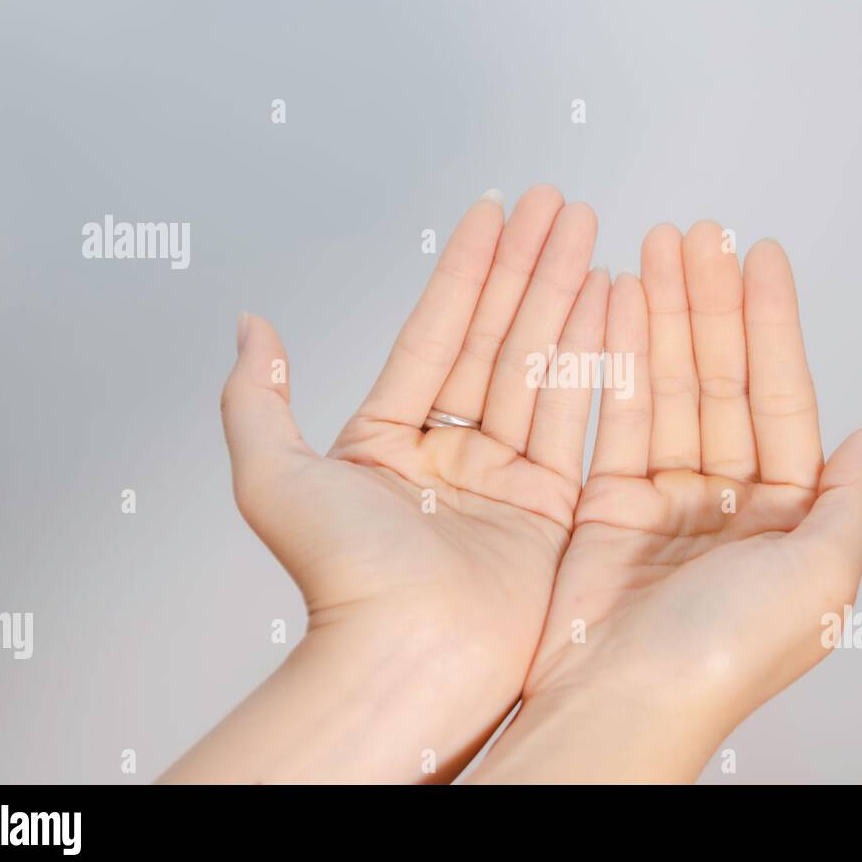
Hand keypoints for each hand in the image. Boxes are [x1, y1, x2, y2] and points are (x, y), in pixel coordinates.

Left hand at [163, 187, 608, 782]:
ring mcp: (506, 482)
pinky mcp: (553, 511)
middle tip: (558, 204)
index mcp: (388, 445)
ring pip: (541, 367)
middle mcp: (450, 458)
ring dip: (566, 297)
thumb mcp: (275, 477)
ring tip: (590, 235)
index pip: (435, 334)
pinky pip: (576, 417)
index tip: (494, 213)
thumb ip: (258, 396)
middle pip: (496, 339)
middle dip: (528, 266)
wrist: (409, 657)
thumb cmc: (341, 581)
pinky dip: (596, 359)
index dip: (467, 270)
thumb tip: (251, 327)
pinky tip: (611, 305)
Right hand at [468, 222, 861, 782]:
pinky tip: (619, 305)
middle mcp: (731, 505)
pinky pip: (618, 415)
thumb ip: (853, 502)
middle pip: (722, 380)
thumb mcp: (823, 578)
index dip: (774, 325)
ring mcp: (667, 502)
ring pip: (669, 387)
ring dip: (664, 315)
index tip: (763, 258)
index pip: (782, 400)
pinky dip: (618, 359)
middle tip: (698, 232)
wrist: (623, 699)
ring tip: (656, 247)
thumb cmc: (725, 655)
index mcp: (788, 521)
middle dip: (711, 304)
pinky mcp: (609, 505)